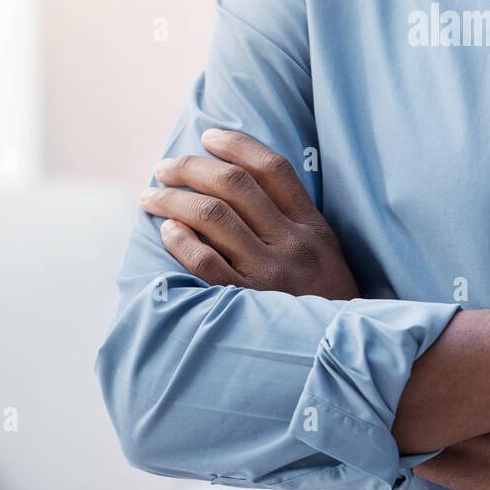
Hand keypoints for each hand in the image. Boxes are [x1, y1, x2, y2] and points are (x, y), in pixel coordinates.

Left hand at [139, 128, 359, 299]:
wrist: (338, 353)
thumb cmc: (323, 302)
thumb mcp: (325, 254)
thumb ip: (294, 221)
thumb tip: (241, 183)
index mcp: (312, 227)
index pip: (273, 168)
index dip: (237, 145)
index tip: (208, 136)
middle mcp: (292, 244)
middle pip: (235, 185)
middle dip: (192, 168)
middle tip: (164, 167)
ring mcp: (269, 274)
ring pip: (213, 217)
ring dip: (173, 200)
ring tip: (151, 196)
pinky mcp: (247, 303)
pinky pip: (205, 263)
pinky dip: (181, 240)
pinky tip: (166, 230)